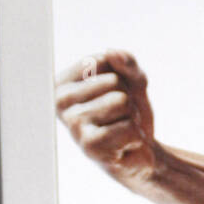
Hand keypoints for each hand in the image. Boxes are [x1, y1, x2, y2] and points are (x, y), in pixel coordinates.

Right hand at [55, 49, 159, 187]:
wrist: (142, 150)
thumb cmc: (130, 113)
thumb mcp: (133, 80)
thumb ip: (126, 62)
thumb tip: (112, 53)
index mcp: (63, 83)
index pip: (101, 60)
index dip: (120, 76)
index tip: (113, 95)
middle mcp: (61, 103)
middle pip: (114, 82)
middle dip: (128, 99)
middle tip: (120, 117)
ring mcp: (73, 126)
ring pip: (122, 102)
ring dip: (132, 118)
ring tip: (123, 130)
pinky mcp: (91, 147)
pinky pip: (129, 128)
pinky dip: (136, 137)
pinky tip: (125, 146)